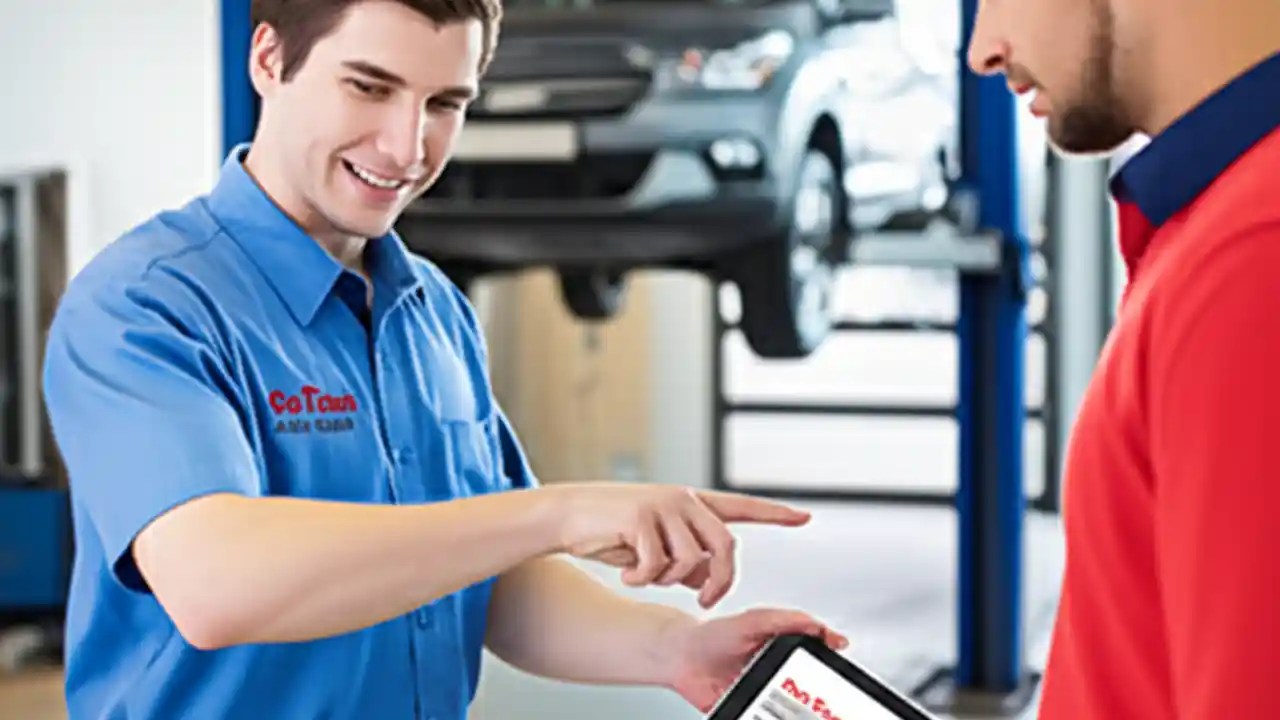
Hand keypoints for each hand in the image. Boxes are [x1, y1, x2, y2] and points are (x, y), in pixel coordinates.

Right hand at [549, 483, 810, 607]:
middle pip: (725, 545)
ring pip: (689, 561)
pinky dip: (641, 579)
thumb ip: (685, 558)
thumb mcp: (655, 546)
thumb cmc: (611, 531)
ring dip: (666, 579)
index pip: (741, 507)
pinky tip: (626, 572)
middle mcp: (683, 499)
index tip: (804, 516)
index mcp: (690, 502)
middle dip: (719, 581)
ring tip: (642, 573)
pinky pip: (656, 565)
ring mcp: (663, 505)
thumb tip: (707, 578)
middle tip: (703, 602)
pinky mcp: (641, 516)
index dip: (774, 513)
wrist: (568, 515)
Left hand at [662, 608, 849, 712]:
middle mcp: (774, 669)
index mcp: (780, 645)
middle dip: (818, 696)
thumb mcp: (751, 621)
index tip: (842, 672)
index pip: (814, 655)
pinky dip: (775, 718)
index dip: (830, 664)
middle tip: (824, 701)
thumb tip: (815, 625)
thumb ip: (782, 620)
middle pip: (807, 687)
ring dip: (798, 710)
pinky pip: (766, 718)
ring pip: (790, 706)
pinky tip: (779, 717)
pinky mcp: (747, 709)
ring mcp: (762, 691)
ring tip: (807, 712)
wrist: (679, 658)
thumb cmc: (711, 636)